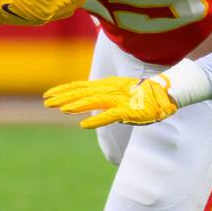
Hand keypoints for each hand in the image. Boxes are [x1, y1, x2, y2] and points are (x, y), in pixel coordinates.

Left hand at [43, 75, 178, 128]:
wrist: (164, 93)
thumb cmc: (143, 95)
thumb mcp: (120, 95)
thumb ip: (105, 101)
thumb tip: (92, 111)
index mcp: (106, 86)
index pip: (80, 87)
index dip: (63, 90)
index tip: (48, 95)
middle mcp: (109, 90)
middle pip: (82, 93)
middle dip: (63, 97)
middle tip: (46, 102)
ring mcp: (118, 99)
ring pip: (92, 101)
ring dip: (76, 105)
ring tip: (62, 109)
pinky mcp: (127, 110)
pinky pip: (109, 115)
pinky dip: (96, 120)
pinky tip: (84, 125)